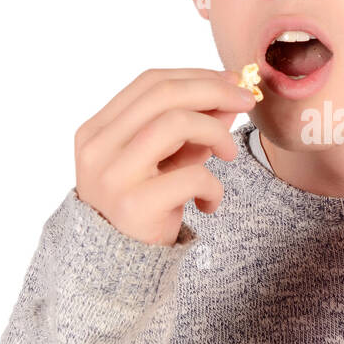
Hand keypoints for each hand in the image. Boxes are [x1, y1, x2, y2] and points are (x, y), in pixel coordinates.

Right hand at [74, 67, 256, 245]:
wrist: (119, 268)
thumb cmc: (145, 207)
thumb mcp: (167, 161)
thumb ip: (192, 127)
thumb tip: (232, 92)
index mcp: (97, 130)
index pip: (150, 82)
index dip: (197, 76)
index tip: (232, 82)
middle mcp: (98, 148)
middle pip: (163, 94)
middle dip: (214, 91)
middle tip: (245, 101)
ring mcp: (113, 176)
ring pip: (174, 123)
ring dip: (215, 132)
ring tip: (229, 154)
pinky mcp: (135, 205)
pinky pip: (191, 176)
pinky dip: (213, 185)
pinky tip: (210, 202)